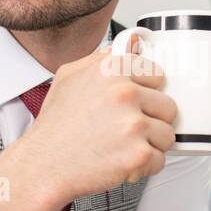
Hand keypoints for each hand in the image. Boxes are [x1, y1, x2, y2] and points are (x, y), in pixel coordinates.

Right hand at [0, 42, 175, 210]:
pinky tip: (120, 161)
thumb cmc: (55, 126)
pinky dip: (143, 166)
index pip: (157, 74)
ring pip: (167, 134)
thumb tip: (132, 44)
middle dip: (150, 120)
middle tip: (124, 129)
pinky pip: (160, 160)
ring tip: (121, 146)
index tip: (133, 103)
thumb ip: (103, 57)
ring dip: (148, 144)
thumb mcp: (69, 76)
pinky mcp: (139, 154)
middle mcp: (125, 93)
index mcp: (112, 69)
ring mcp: (134, 124)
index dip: (145, 92)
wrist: (43, 165)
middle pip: (168, 106)